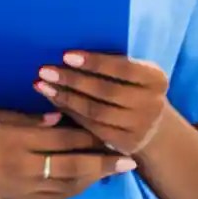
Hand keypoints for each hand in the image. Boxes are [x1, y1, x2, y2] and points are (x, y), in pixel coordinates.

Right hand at [0, 109, 136, 198]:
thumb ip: (28, 119)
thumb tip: (59, 119)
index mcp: (20, 139)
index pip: (65, 138)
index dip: (91, 135)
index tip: (112, 131)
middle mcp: (25, 166)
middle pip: (74, 166)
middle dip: (103, 163)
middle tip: (127, 161)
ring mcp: (21, 188)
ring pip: (67, 187)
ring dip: (91, 180)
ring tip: (108, 173)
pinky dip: (70, 192)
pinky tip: (80, 187)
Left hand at [34, 52, 170, 155]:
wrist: (153, 126)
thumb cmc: (133, 88)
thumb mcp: (135, 74)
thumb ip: (113, 64)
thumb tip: (68, 55)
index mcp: (156, 79)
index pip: (123, 68)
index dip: (94, 62)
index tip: (65, 55)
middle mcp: (152, 104)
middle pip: (106, 91)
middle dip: (72, 80)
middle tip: (45, 70)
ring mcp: (140, 127)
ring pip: (96, 111)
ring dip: (65, 97)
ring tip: (42, 85)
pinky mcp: (125, 144)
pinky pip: (92, 127)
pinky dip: (70, 113)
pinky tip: (53, 102)